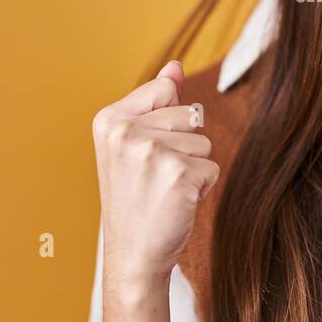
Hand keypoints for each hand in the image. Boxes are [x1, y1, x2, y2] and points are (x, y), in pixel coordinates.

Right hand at [91, 60, 218, 292]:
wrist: (133, 255)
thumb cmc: (135, 198)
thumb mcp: (134, 145)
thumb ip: (155, 101)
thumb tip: (175, 66)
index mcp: (109, 119)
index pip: (164, 90)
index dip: (166, 124)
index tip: (142, 155)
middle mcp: (126, 132)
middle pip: (189, 115)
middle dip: (183, 146)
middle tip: (154, 178)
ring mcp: (151, 153)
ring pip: (203, 142)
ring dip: (193, 168)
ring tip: (164, 190)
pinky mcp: (178, 174)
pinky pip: (212, 168)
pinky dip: (201, 187)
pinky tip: (175, 203)